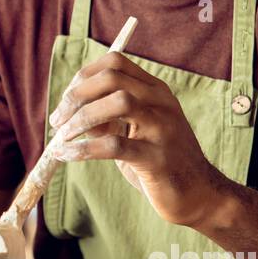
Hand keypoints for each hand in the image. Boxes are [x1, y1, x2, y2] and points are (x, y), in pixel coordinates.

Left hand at [46, 51, 228, 227]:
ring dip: (82, 118)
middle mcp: (161, 103)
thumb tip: (69, 112)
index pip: (115, 63)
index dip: (83, 78)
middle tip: (58, 121)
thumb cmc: (159, 163)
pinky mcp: (157, 158)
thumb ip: (106, 119)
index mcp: (155, 91)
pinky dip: (83, 149)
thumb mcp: (132, 133)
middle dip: (77, 96)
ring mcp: (163, 128)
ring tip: (63, 137)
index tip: (66, 102)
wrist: (199, 195)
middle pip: (112, 77)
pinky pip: (114, 145)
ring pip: (118, 102)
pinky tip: (67, 155)